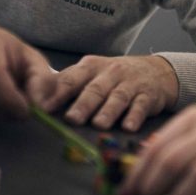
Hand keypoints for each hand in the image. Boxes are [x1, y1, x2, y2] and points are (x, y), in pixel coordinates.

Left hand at [40, 54, 177, 131]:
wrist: (155, 71)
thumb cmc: (115, 76)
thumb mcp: (92, 73)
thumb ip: (69, 85)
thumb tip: (40, 101)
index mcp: (91, 67)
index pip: (71, 79)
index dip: (57, 93)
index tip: (45, 107)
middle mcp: (110, 73)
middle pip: (94, 89)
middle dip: (83, 105)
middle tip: (72, 119)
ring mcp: (130, 84)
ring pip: (117, 98)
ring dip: (108, 111)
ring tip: (99, 124)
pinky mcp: (148, 95)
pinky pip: (141, 106)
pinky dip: (135, 116)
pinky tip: (128, 127)